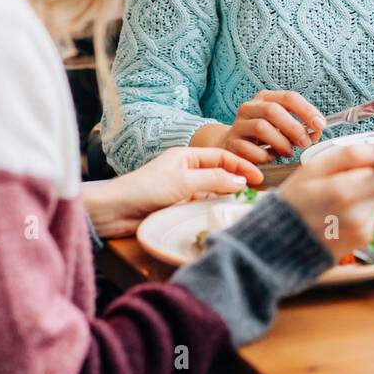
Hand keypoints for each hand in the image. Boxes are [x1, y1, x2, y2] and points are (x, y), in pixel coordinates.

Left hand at [82, 146, 263, 238]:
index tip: (259, 177)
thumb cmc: (146, 189)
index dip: (241, 165)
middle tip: (256, 194)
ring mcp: (183, 191)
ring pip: (212, 192)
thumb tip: (241, 180)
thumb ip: (214, 180)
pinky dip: (214, 210)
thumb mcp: (184, 181)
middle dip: (237, 182)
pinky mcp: (178, 208)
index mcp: (186, 157)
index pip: (221, 157)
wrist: (115, 212)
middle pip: (219, 175)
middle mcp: (186, 172)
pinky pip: (202, 207)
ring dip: (226, 198)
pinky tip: (223, 216)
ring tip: (244, 206)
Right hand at [192, 90, 325, 163]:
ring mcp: (238, 125)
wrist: (233, 146)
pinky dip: (265, 156)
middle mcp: (250, 107)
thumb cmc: (265, 136)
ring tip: (288, 152)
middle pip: (273, 110)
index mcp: (266, 98)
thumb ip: (301, 128)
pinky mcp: (231, 143)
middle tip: (305, 143)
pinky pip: (250, 149)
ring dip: (280, 142)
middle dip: (294, 127)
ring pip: (261, 127)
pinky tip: (270, 158)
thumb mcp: (283, 127)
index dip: (307, 110)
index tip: (320, 125)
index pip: (289, 97)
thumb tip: (316, 133)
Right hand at [278, 141, 373, 260]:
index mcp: (344, 192)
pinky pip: (373, 211)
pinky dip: (362, 203)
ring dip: (367, 187)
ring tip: (339, 191)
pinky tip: (341, 207)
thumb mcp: (313, 168)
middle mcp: (359, 214)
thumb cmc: (294, 200)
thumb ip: (352, 154)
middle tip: (348, 171)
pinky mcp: (364, 238)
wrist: (282, 244)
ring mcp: (364, 229)